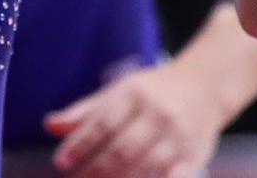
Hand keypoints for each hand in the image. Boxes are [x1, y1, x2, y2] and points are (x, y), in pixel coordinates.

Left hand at [44, 59, 232, 177]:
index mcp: (136, 94)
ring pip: (145, 167)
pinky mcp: (195, 156)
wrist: (206, 87)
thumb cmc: (154, 91)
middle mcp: (159, 113)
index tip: (61, 163)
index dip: (80, 144)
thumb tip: (50, 125)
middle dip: (95, 171)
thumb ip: (85, 112)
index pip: (104, 122)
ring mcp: (178, 136)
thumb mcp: (119, 91)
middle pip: (123, 149)